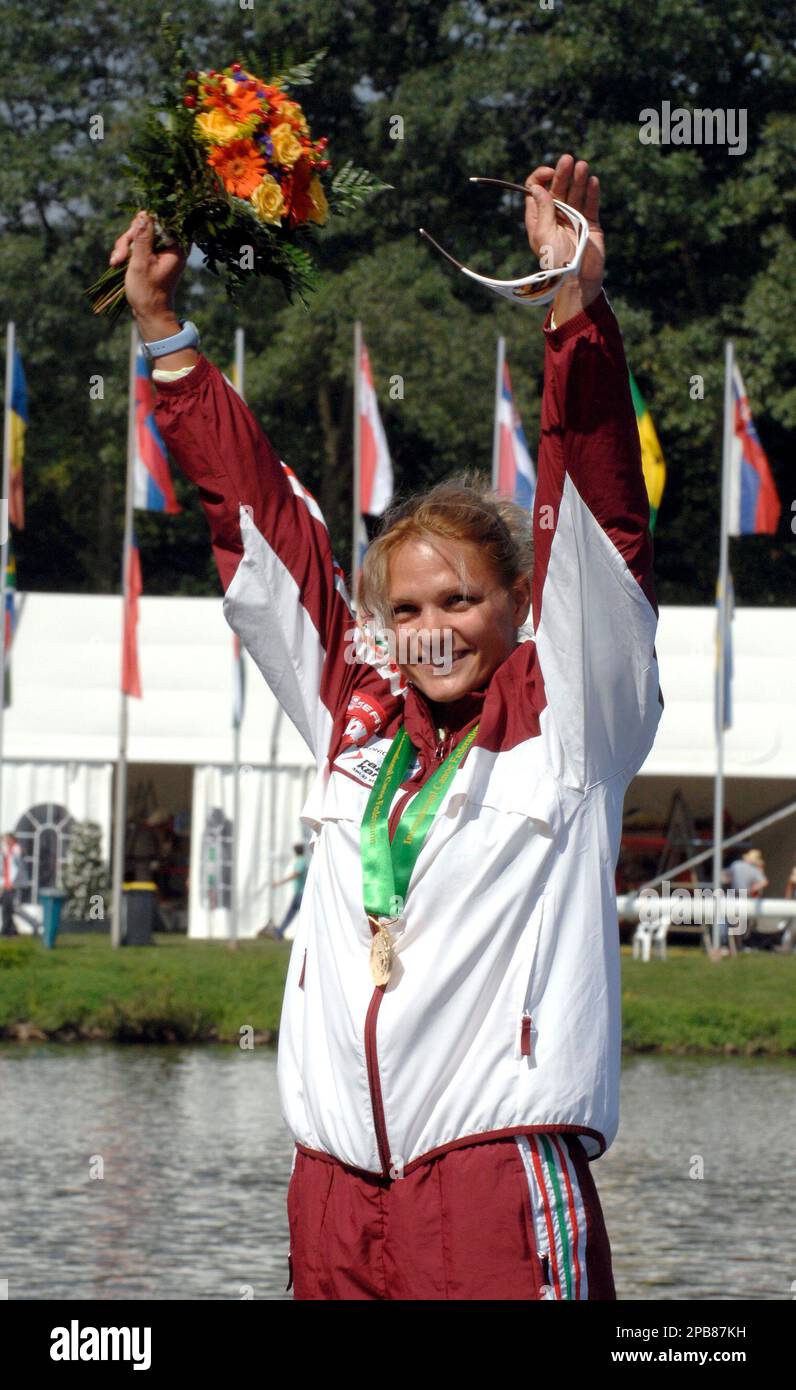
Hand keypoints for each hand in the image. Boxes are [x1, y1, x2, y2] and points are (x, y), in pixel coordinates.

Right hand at [108, 210, 186, 337]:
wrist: (149, 313)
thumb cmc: (147, 291)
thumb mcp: (141, 262)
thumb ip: (143, 237)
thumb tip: (144, 213)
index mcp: (176, 246)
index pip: (159, 219)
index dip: (142, 225)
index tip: (132, 240)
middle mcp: (171, 246)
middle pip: (146, 226)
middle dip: (129, 238)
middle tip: (120, 256)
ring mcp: (161, 251)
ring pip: (138, 234)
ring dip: (124, 246)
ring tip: (116, 262)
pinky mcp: (152, 256)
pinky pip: (137, 244)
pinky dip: (126, 252)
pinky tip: (117, 263)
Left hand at [524, 154, 603, 319]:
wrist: (578, 281)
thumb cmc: (556, 262)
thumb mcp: (544, 235)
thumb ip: (543, 209)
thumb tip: (536, 187)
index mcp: (539, 219)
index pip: (536, 191)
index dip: (540, 179)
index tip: (549, 174)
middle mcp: (555, 216)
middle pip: (558, 188)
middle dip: (562, 173)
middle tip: (568, 160)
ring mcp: (573, 219)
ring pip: (575, 193)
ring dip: (578, 179)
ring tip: (582, 166)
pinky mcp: (590, 224)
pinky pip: (591, 203)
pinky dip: (592, 192)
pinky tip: (593, 181)